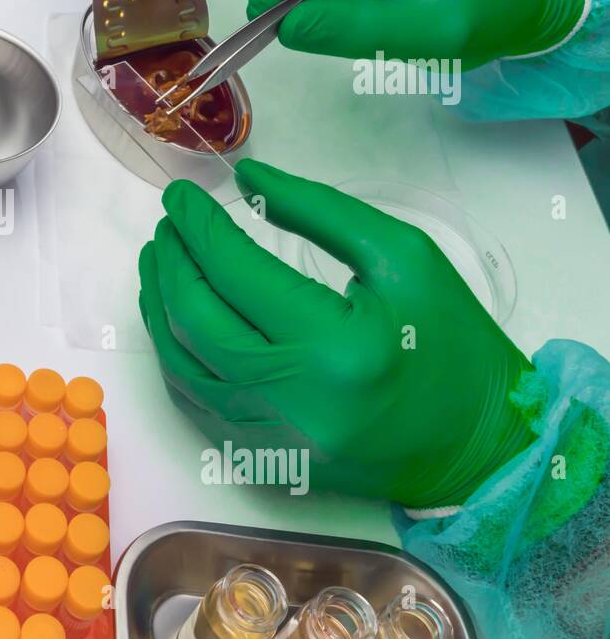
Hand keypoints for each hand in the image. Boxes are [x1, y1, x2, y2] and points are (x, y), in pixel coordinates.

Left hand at [137, 159, 534, 506]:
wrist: (479, 448)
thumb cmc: (452, 345)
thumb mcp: (405, 258)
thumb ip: (321, 212)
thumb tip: (246, 180)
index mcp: (337, 346)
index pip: (238, 273)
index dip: (199, 227)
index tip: (181, 195)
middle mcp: (293, 399)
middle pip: (195, 319)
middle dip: (171, 262)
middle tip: (169, 224)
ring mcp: (271, 437)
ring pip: (181, 364)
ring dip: (159, 305)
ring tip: (159, 261)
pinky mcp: (263, 458)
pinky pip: (193, 401)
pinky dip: (173, 354)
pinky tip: (173, 318)